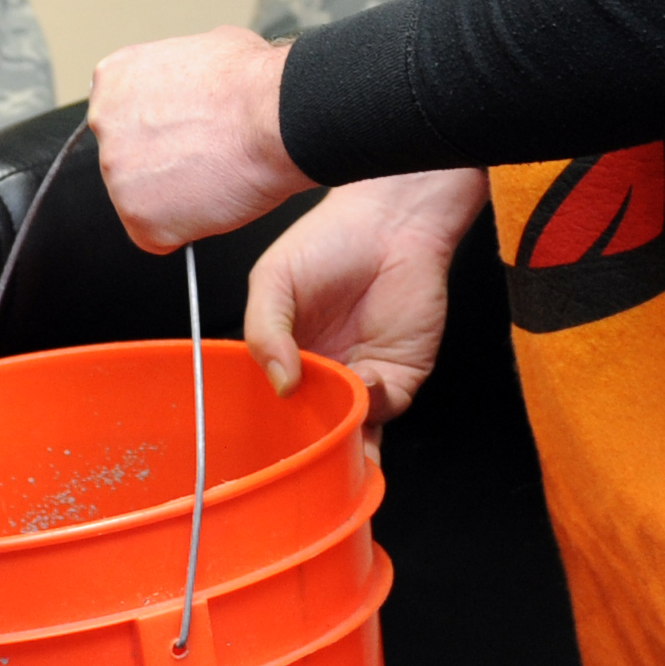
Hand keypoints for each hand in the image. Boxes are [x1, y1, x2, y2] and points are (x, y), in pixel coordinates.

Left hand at [90, 26, 314, 253]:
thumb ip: (178, 72)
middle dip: (164, 165)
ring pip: (143, 201)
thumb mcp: (205, 48)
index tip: (182, 134)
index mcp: (114, 80)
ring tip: (215, 176)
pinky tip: (214, 201)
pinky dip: (186, 228)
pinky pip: (158, 236)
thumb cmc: (251, 84)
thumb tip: (195, 86)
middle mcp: (104, 124)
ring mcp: (116, 175)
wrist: (274, 119)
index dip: (161, 130)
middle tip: (204, 157)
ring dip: (175, 197)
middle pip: (129, 160)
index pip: (122, 117)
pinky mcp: (138, 218)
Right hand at [244, 167, 487, 423]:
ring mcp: (362, 376)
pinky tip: (365, 378)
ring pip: (351, 428)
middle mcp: (324, 371)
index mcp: (287, 354)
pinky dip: (374, 405)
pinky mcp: (400, 375)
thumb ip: (264, 331)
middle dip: (308, 442)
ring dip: (343, 432)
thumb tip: (279, 383)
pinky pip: (386, 408)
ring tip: (335, 413)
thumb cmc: (330, 240)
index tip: (265, 434)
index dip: (269, 423)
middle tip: (302, 443)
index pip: (273, 404)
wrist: (392, 221)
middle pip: (312, 426)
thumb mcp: (273, 278)